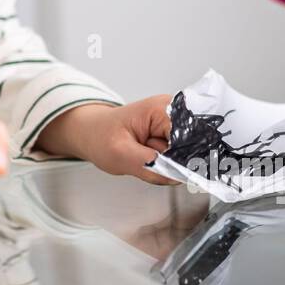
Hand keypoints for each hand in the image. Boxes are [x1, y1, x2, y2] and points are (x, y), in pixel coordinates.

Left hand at [34, 96, 180, 185]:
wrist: (94, 134)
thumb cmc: (102, 136)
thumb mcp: (120, 154)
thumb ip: (150, 165)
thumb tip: (177, 176)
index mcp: (164, 108)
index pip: (189, 140)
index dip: (177, 159)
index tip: (159, 165)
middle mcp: (174, 112)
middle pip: (189, 149)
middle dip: (169, 162)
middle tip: (143, 155)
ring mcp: (175, 123)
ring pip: (184, 157)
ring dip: (165, 163)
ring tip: (143, 154)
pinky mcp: (173, 134)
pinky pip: (178, 158)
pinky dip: (164, 163)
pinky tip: (149, 155)